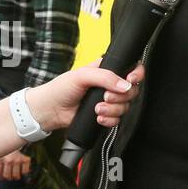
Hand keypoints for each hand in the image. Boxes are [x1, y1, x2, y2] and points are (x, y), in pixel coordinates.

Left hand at [0, 149, 31, 180]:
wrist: (14, 140)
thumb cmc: (6, 150)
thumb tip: (0, 176)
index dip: (0, 176)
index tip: (2, 174)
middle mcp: (8, 159)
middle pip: (7, 176)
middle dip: (8, 177)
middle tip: (9, 175)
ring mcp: (17, 159)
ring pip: (16, 176)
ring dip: (15, 176)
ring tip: (15, 173)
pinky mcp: (25, 159)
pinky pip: (25, 172)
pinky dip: (24, 172)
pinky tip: (21, 168)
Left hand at [26, 60, 144, 132]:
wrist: (51, 110)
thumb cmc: (61, 88)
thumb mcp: (82, 75)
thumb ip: (105, 77)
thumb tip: (125, 85)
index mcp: (106, 70)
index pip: (131, 68)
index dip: (136, 75)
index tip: (131, 80)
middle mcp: (109, 85)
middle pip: (131, 91)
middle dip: (120, 97)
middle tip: (105, 97)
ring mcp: (108, 101)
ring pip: (125, 107)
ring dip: (112, 110)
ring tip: (97, 109)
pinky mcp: (105, 115)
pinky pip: (117, 120)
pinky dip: (109, 120)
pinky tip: (98, 118)